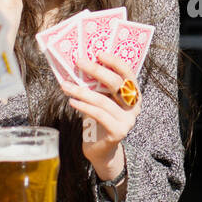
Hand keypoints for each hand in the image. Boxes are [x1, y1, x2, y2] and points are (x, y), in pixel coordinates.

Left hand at [60, 51, 141, 180]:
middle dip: (96, 71)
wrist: (100, 148)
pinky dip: (84, 107)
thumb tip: (78, 65)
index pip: (128, 73)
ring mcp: (128, 120)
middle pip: (117, 84)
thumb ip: (96, 85)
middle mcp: (135, 105)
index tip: (98, 53)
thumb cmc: (97, 119)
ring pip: (103, 100)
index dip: (115, 62)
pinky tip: (72, 102)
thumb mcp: (99, 98)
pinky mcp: (119, 132)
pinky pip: (99, 115)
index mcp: (133, 93)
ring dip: (82, 91)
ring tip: (66, 85)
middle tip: (79, 62)